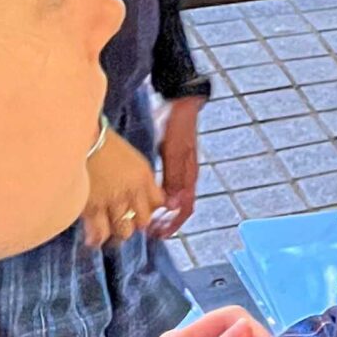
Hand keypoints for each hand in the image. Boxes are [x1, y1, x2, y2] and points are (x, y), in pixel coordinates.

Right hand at [83, 127, 162, 250]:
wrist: (74, 137)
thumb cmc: (99, 143)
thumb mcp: (129, 157)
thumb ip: (139, 178)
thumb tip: (152, 197)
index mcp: (143, 175)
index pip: (158, 203)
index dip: (149, 209)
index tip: (140, 211)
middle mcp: (132, 190)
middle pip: (142, 221)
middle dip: (134, 224)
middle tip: (122, 222)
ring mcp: (112, 201)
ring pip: (123, 231)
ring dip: (116, 233)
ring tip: (107, 232)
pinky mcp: (91, 207)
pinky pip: (99, 233)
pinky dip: (96, 239)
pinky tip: (92, 239)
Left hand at [153, 94, 201, 235]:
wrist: (180, 101)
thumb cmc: (177, 123)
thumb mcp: (173, 150)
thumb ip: (173, 177)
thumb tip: (174, 205)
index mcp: (189, 175)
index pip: (185, 209)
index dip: (173, 225)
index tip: (159, 235)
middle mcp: (187, 175)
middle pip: (180, 207)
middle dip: (166, 222)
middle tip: (150, 232)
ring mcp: (182, 167)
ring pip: (175, 198)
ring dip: (162, 211)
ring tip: (148, 218)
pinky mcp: (174, 160)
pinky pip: (170, 186)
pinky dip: (161, 197)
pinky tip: (148, 196)